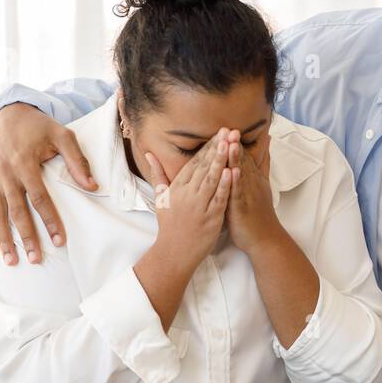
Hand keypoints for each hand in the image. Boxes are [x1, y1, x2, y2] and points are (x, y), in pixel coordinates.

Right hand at [0, 102, 97, 264]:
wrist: (5, 114)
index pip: (39, 197)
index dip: (49, 220)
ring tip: (11, 260)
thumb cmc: (38, 127)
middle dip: (25, 237)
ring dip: (2, 239)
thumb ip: (77, 160)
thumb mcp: (62, 135)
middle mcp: (4, 173)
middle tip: (35, 259)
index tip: (59, 241)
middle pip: (15, 211)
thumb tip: (92, 186)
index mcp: (24, 162)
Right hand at [141, 129, 231, 269]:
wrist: (173, 252)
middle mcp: (187, 194)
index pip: (194, 163)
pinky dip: (225, 185)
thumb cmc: (169, 224)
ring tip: (231, 144)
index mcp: (177, 187)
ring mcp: (199, 206)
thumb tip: (149, 154)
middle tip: (228, 130)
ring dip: (222, 160)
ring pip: (211, 179)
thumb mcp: (161, 197)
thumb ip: (158, 174)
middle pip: (204, 166)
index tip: (218, 133)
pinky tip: (232, 172)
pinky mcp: (210, 218)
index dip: (207, 147)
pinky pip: (218, 199)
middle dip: (217, 147)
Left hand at [226, 132, 284, 254]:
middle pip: (242, 161)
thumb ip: (263, 163)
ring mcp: (248, 195)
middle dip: (234, 145)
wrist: (265, 238)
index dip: (236, 142)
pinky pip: (239, 193)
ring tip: (230, 143)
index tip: (229, 127)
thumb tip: (268, 142)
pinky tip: (233, 171)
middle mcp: (251, 184)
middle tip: (228, 128)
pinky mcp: (243, 208)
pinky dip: (237, 182)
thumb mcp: (262, 184)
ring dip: (235, 159)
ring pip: (240, 174)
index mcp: (253, 178)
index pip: (243, 157)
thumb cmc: (260, 213)